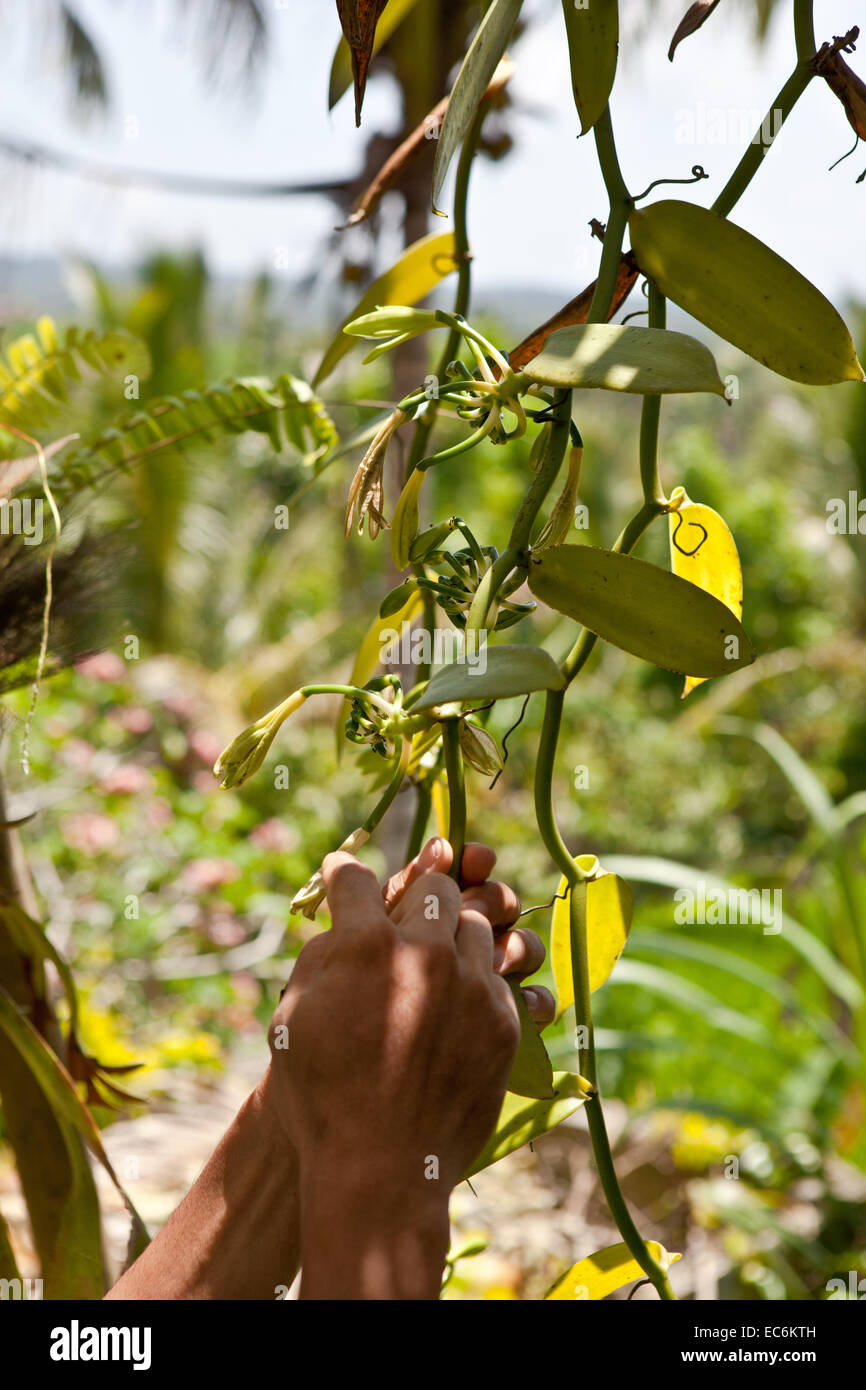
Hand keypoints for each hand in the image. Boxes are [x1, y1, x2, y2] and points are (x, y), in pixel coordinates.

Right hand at [266, 836, 548, 1296]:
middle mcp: (425, 953)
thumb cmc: (321, 1097)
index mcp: (365, 946)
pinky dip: (478, 981)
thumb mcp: (292, 1019)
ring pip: (475, 926)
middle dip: (418, 890)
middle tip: (404, 913)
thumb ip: (322, 959)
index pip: (355, 880)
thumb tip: (342, 925)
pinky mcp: (504, 1020)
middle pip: (435, 886)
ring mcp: (472, 985)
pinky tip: (458, 1002)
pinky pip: (499, 977)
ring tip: (436, 961)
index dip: (344, 873)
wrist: (380, 1170)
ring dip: (454, 935)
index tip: (343, 874)